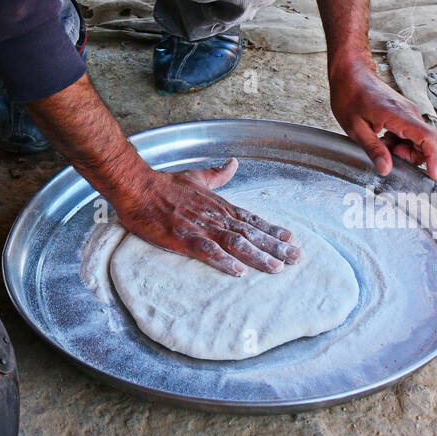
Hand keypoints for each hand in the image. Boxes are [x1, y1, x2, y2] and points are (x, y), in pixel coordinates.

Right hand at [111, 157, 300, 276]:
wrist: (139, 187)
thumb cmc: (165, 184)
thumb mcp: (196, 177)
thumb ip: (217, 174)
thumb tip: (233, 164)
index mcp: (219, 205)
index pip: (252, 219)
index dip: (272, 230)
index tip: (291, 240)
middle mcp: (215, 216)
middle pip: (251, 233)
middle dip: (275, 247)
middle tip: (297, 259)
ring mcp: (201, 227)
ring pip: (236, 243)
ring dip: (257, 256)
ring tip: (276, 268)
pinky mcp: (184, 237)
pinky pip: (208, 251)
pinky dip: (224, 261)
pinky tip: (238, 271)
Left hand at [329, 59, 436, 179]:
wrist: (351, 74)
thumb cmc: (350, 97)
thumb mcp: (355, 129)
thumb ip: (373, 149)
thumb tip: (386, 169)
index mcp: (398, 115)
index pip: (427, 138)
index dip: (433, 159)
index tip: (432, 175)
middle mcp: (409, 112)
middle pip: (426, 142)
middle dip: (411, 156)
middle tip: (388, 154)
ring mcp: (408, 111)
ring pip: (419, 138)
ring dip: (405, 149)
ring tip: (382, 144)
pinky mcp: (405, 112)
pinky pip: (411, 132)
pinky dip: (401, 141)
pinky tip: (383, 138)